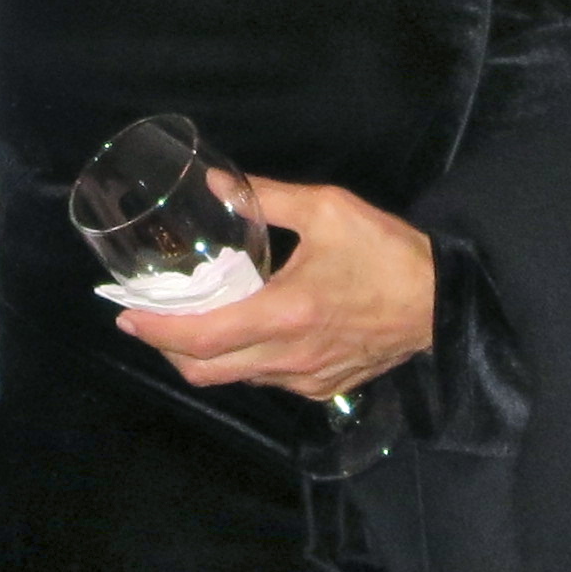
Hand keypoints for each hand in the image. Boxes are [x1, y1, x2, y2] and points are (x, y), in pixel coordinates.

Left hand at [117, 178, 436, 402]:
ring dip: (204, 355)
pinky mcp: (324, 387)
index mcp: (284, 315)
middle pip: (206, 371)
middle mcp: (289, 358)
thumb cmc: (387, 254)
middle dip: (168, 348)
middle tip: (149, 319)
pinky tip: (242, 329)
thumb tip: (214, 184)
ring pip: (235, 379)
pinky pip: (266, 380)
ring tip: (190, 319)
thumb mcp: (328, 209)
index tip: (126, 315)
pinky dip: (240, 360)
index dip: (156, 331)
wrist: (444, 303)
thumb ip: (265, 198)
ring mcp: (307, 380)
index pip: (202, 338)